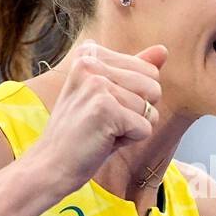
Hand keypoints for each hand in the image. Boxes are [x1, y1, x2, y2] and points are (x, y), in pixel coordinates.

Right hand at [27, 39, 166, 196]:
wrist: (51, 165)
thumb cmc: (82, 132)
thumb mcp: (108, 95)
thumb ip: (135, 70)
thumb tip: (163, 50)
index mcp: (90, 54)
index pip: (149, 70)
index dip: (135, 97)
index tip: (105, 108)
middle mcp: (91, 63)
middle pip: (153, 87)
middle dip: (138, 112)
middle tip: (106, 122)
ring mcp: (97, 85)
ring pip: (149, 109)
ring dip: (132, 128)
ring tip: (103, 131)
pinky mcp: (104, 109)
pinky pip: (145, 127)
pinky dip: (130, 140)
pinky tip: (104, 141)